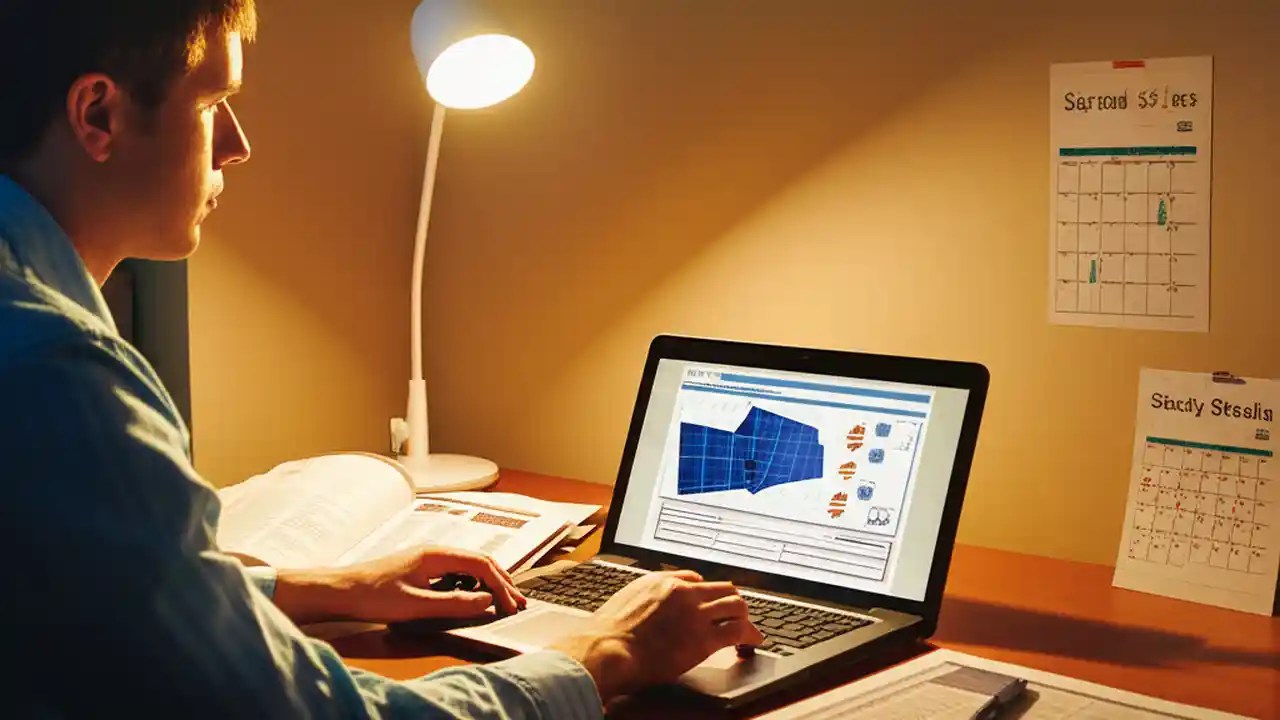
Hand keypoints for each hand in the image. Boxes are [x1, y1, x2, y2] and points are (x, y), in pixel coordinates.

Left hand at [270, 546, 525, 623]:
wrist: (339, 591)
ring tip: (503, 600)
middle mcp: (435, 552)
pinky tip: (474, 597)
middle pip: (480, 562)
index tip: (511, 606)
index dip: (501, 586)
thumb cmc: (372, 596)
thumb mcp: (416, 605)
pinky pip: (456, 573)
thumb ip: (453, 604)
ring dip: (489, 583)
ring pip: (469, 567)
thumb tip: (487, 602)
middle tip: (518, 602)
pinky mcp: (420, 569)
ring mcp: (428, 559)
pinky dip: (473, 584)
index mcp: (437, 555)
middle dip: (502, 582)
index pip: (482, 565)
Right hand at [549, 570, 763, 701]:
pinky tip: (751, 642)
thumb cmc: (608, 633)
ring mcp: (695, 614)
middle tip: (737, 615)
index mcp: (662, 581)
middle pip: (722, 588)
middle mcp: (683, 592)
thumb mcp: (625, 600)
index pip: (696, 579)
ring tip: (747, 630)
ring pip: (736, 605)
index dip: (707, 593)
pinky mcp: (703, 639)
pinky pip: (738, 630)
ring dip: (744, 617)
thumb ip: (645, 597)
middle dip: (732, 602)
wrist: (607, 648)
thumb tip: (653, 600)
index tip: (712, 603)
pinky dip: (750, 635)